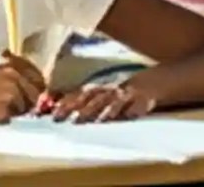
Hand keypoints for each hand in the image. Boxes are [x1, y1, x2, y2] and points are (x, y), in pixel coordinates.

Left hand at [35, 83, 155, 122]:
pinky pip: (140, 103)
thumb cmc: (119, 94)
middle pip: (95, 98)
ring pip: (116, 100)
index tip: (54, 116)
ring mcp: (127, 93)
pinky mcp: (144, 98)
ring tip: (101, 120)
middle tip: (74, 121)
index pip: (79, 95)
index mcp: (97, 90)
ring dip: (108, 109)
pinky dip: (135, 109)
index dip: (66, 104)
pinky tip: (130, 117)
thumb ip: (81, 104)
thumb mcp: (100, 96)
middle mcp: (109, 90)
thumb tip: (54, 113)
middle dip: (83, 109)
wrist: (149, 82)